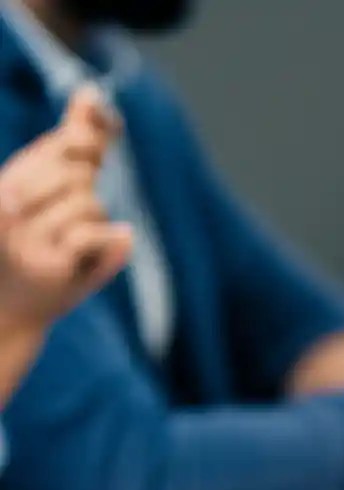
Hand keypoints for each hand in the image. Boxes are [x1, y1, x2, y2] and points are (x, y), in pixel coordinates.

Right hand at [0, 86, 130, 334]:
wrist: (4, 311)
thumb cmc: (22, 240)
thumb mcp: (36, 186)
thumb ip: (65, 144)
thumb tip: (93, 95)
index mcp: (3, 185)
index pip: (61, 143)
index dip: (89, 129)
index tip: (102, 118)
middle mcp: (6, 205)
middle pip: (78, 171)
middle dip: (85, 183)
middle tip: (65, 207)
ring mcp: (26, 237)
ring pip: (89, 203)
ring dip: (91, 219)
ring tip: (63, 240)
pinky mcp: (50, 266)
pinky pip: (95, 232)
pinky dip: (105, 239)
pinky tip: (87, 250)